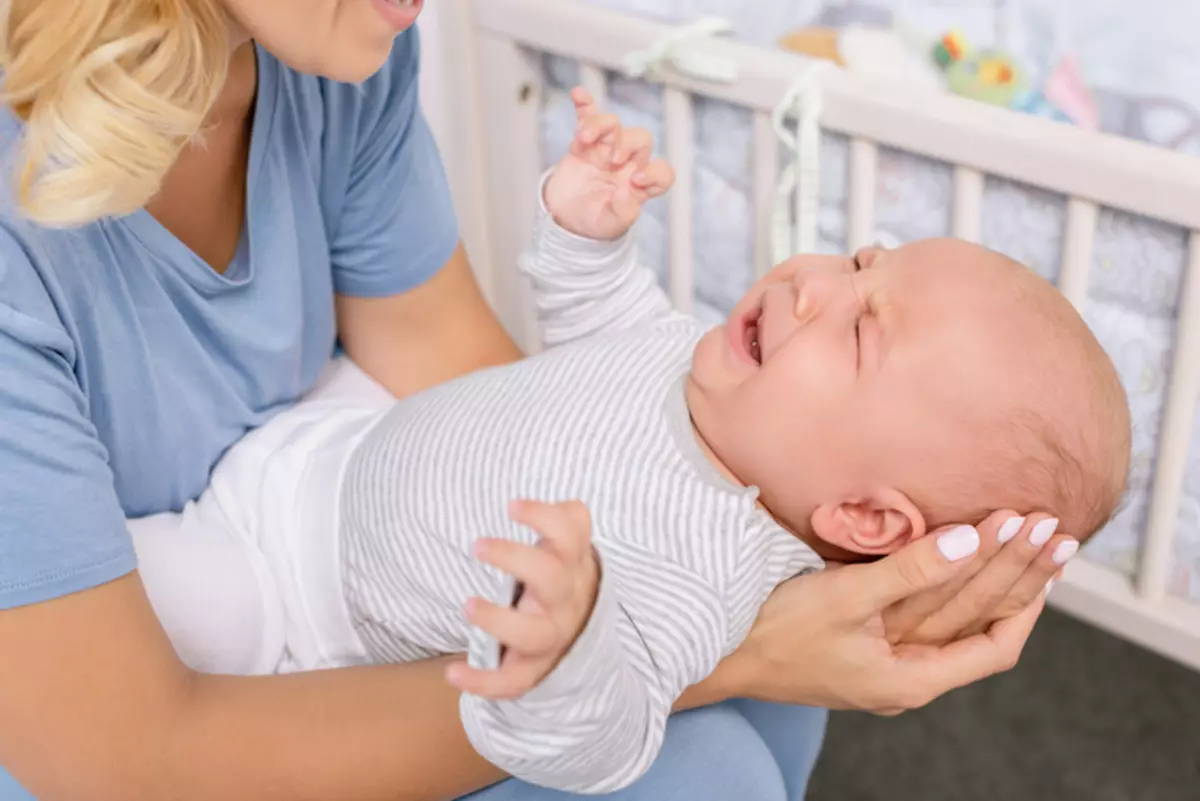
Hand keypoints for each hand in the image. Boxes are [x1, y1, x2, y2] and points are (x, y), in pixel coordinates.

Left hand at [447, 501, 599, 699]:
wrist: (579, 636)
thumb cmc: (559, 579)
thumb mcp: (568, 549)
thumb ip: (565, 521)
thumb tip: (544, 503)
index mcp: (571, 566)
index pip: (571, 536)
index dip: (545, 518)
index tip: (511, 506)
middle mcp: (564, 601)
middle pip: (552, 580)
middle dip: (515, 560)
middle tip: (478, 544)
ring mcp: (550, 638)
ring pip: (534, 634)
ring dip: (499, 620)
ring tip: (467, 605)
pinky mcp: (531, 669)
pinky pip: (513, 681)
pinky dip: (483, 682)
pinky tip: (452, 673)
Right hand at [544, 87, 674, 240]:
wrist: (565, 216)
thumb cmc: (593, 221)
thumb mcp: (609, 225)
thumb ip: (623, 213)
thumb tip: (628, 192)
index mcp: (641, 185)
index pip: (663, 172)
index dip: (656, 173)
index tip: (636, 182)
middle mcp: (629, 163)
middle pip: (642, 139)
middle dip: (629, 144)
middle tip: (612, 160)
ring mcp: (606, 149)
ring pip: (614, 125)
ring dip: (602, 126)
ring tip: (584, 139)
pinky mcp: (585, 143)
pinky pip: (588, 117)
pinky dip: (585, 106)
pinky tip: (578, 94)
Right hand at [711, 526, 1040, 713]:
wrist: (719, 653)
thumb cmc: (773, 632)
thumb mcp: (844, 599)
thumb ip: (911, 570)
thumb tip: (972, 541)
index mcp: (910, 679)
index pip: (994, 644)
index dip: (1026, 597)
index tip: (1043, 550)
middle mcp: (907, 676)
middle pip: (977, 626)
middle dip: (1017, 576)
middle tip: (1050, 529)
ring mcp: (888, 664)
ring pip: (954, 619)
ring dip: (991, 579)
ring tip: (1026, 540)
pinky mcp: (868, 645)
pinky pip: (926, 617)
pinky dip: (954, 588)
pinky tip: (965, 563)